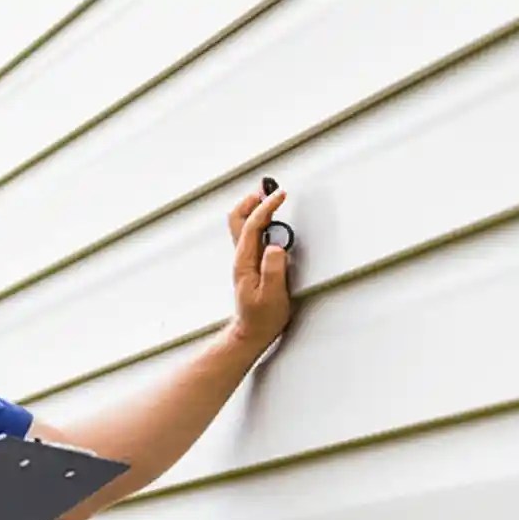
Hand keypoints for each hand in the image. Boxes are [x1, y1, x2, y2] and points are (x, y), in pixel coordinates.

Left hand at [225, 185, 291, 349]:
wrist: (251, 332)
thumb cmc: (261, 318)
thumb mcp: (272, 297)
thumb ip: (274, 271)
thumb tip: (277, 247)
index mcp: (245, 262)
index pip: (254, 226)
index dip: (266, 207)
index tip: (280, 195)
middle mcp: (242, 257)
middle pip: (238, 218)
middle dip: (252, 200)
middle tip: (269, 187)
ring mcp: (245, 259)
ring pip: (243, 224)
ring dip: (255, 206)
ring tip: (270, 194)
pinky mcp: (252, 262)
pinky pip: (252, 233)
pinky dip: (260, 219)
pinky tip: (271, 217)